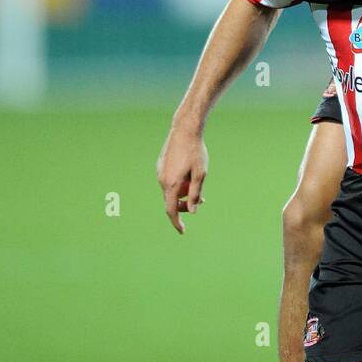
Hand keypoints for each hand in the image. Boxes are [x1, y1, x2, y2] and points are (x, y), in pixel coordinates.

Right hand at [157, 119, 207, 234]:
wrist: (184, 130)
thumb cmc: (195, 151)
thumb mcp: (200, 174)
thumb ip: (195, 194)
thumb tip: (193, 210)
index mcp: (171, 184)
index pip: (171, 210)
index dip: (177, 222)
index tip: (182, 232)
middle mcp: (162, 180)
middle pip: (171, 201)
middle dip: (184, 205)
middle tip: (202, 201)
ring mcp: (160, 172)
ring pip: (170, 190)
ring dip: (182, 193)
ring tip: (197, 185)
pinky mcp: (161, 165)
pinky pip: (168, 180)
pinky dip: (178, 184)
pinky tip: (189, 175)